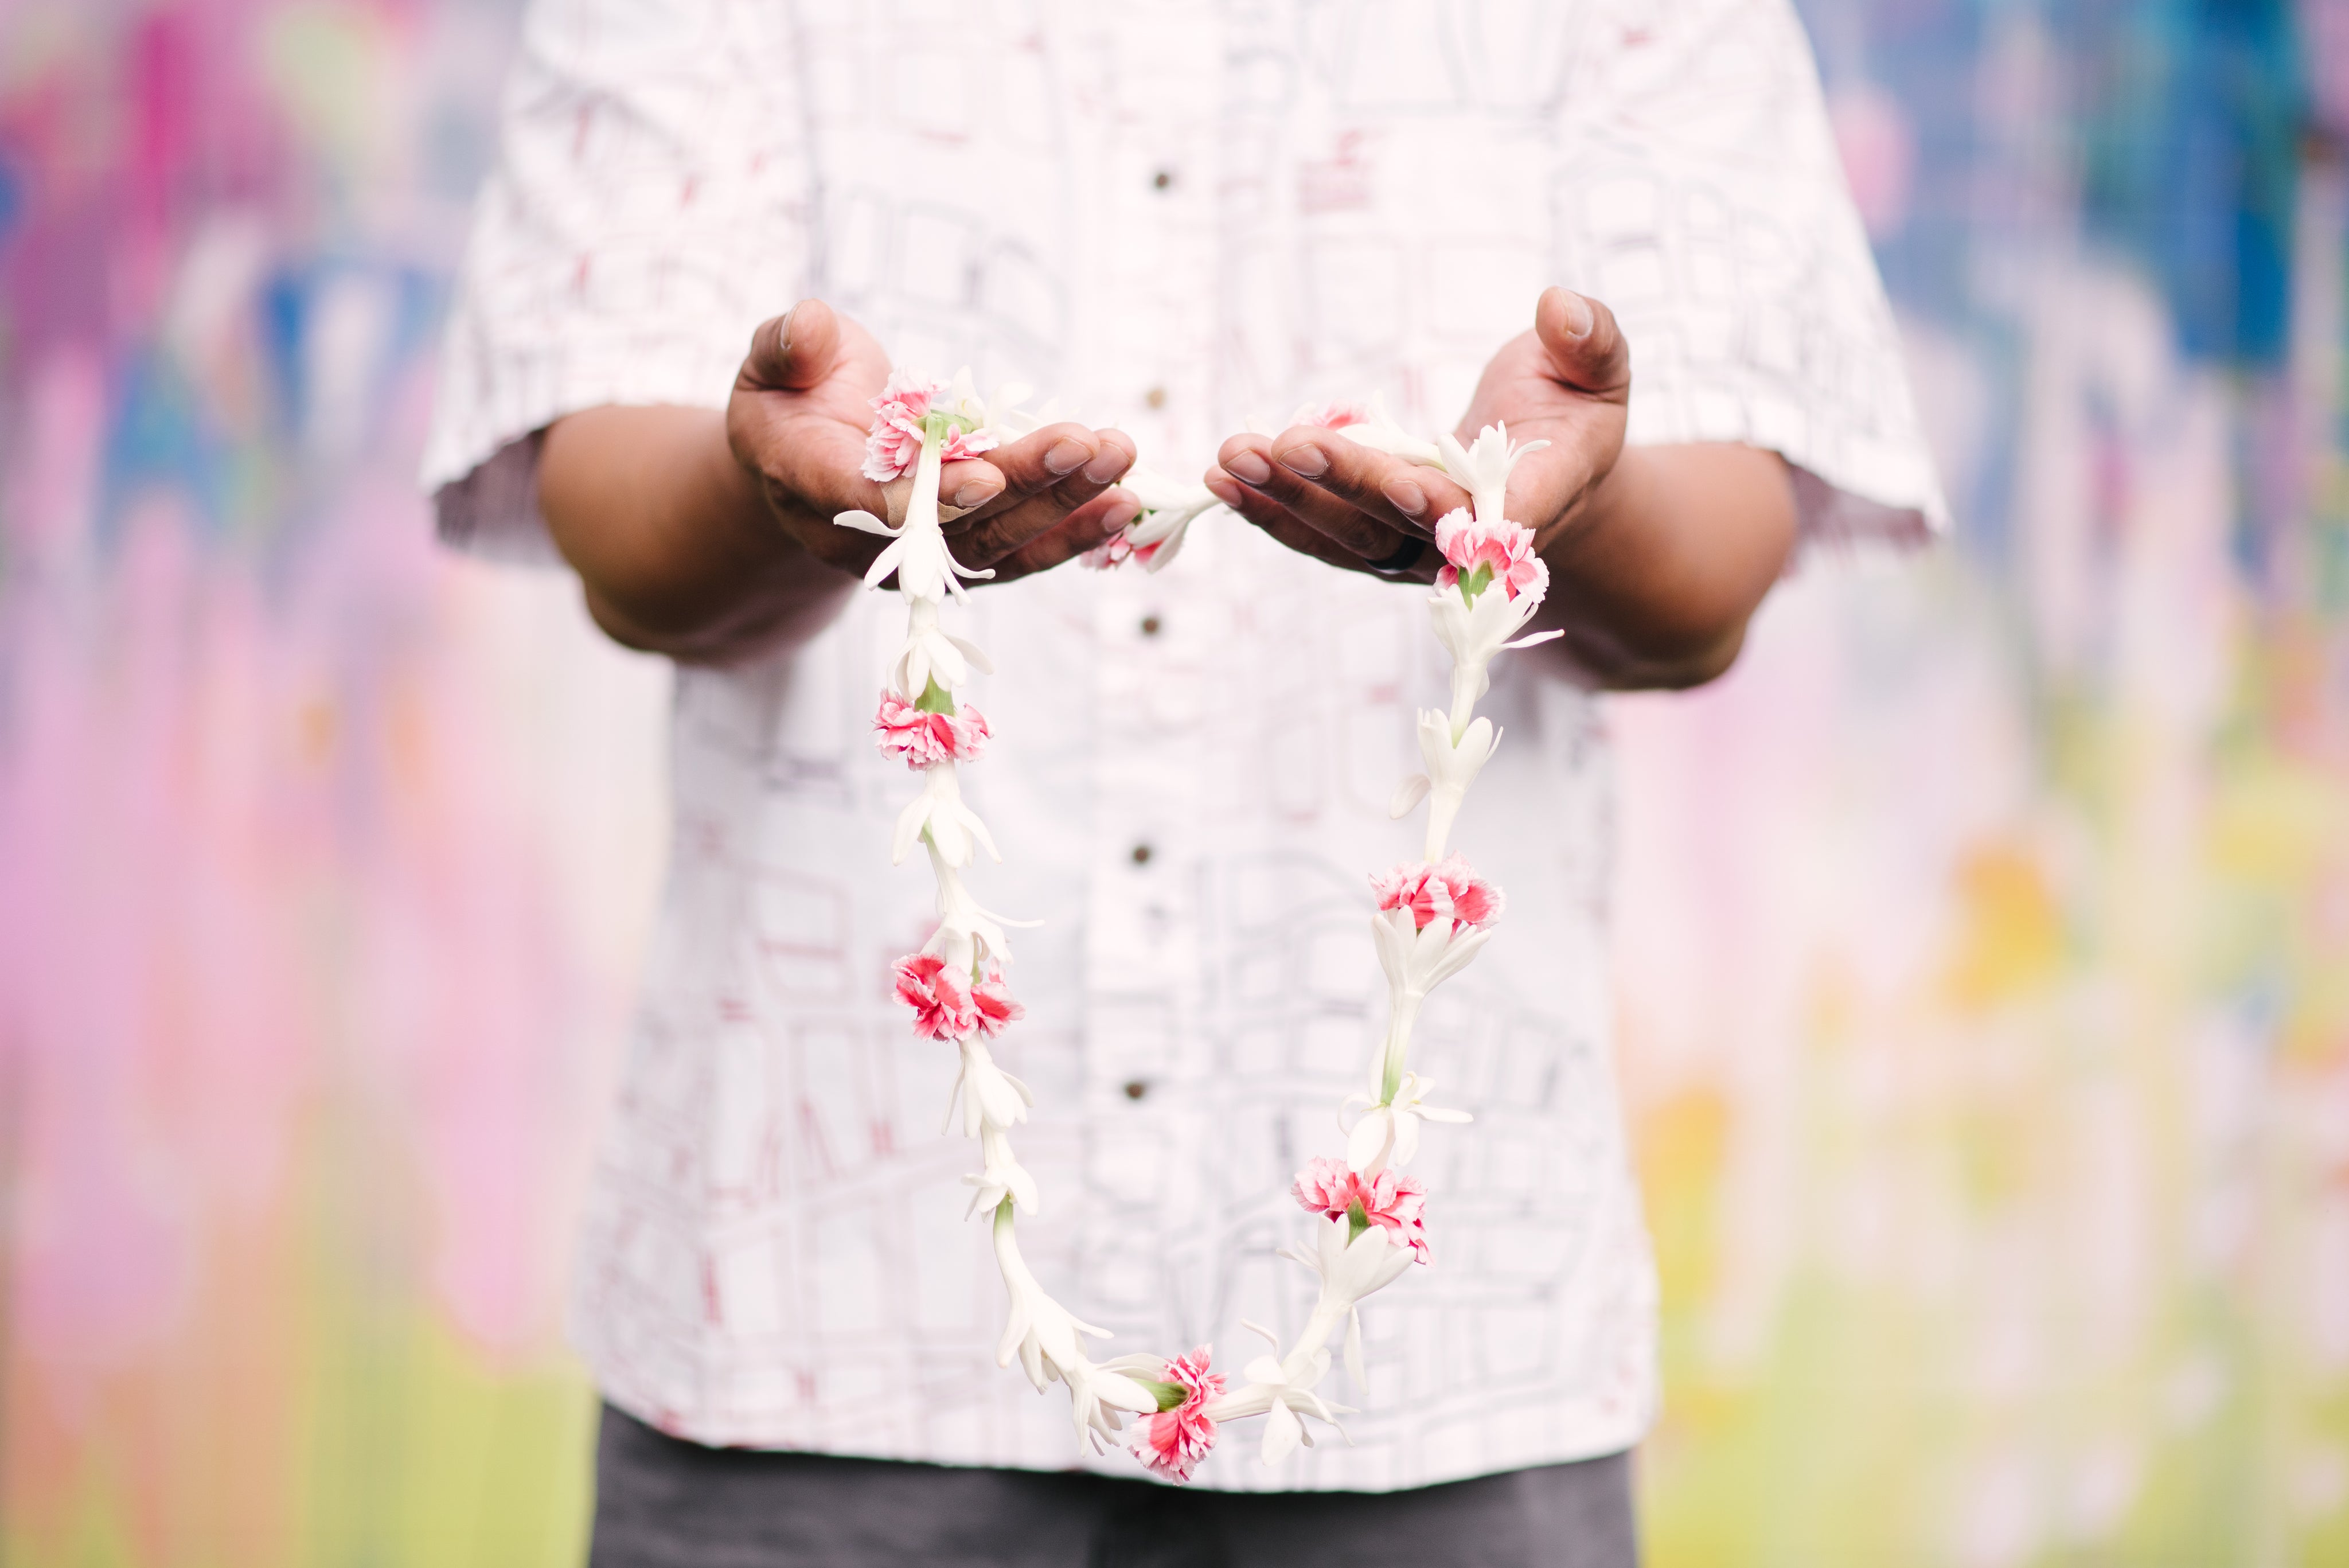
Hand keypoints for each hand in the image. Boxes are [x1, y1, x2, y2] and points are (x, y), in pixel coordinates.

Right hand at [728, 298, 1140, 585]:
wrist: (802, 464)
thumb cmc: (789, 400)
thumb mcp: (770, 362)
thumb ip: (787, 346)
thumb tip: (810, 325)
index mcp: (811, 485)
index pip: (871, 500)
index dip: (931, 494)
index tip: (988, 478)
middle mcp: (870, 537)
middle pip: (957, 522)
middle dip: (1026, 483)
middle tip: (1084, 442)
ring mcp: (923, 554)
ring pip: (1000, 540)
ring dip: (1066, 504)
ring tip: (1121, 460)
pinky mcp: (964, 552)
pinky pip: (1022, 550)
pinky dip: (1074, 530)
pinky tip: (1124, 501)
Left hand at [1202, 286, 1627, 579]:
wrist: (1543, 471)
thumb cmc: (1571, 410)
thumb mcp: (1599, 368)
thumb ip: (1590, 341)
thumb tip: (1560, 307)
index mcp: (1538, 497)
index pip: (1494, 516)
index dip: (1447, 507)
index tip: (1405, 486)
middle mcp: (1470, 542)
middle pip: (1399, 526)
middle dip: (1342, 485)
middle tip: (1285, 445)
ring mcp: (1416, 551)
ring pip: (1346, 538)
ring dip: (1286, 501)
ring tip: (1231, 459)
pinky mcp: (1374, 543)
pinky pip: (1319, 537)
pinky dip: (1271, 511)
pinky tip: (1223, 479)